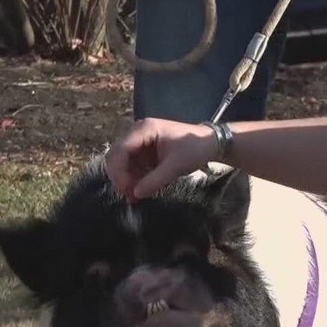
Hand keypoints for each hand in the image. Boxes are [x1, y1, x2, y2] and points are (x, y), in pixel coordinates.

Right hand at [105, 118, 219, 199]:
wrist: (209, 143)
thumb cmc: (194, 149)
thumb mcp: (175, 166)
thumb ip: (155, 180)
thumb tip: (136, 194)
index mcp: (144, 129)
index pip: (121, 149)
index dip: (119, 170)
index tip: (125, 188)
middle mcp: (138, 132)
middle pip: (117, 154)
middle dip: (120, 176)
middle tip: (128, 195)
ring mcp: (140, 141)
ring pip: (122, 162)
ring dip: (126, 179)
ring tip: (134, 197)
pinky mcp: (144, 151)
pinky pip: (132, 165)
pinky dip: (133, 178)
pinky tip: (138, 191)